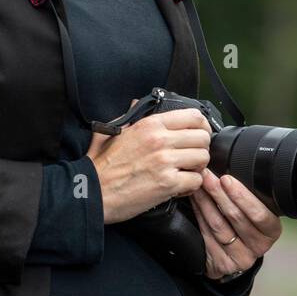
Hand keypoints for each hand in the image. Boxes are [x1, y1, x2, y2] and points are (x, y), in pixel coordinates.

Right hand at [87, 98, 211, 223]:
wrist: (93, 192)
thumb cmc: (101, 166)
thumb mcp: (112, 131)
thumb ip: (128, 116)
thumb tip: (136, 103)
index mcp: (149, 125)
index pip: (193, 116)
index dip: (202, 125)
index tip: (198, 133)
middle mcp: (160, 140)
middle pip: (203, 137)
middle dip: (201, 148)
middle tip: (192, 156)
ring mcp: (165, 162)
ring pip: (203, 158)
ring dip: (198, 167)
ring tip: (186, 171)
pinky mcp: (168, 184)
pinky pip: (196, 181)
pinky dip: (191, 186)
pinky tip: (180, 187)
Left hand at [190, 169, 281, 280]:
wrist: (233, 252)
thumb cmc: (245, 223)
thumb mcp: (254, 209)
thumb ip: (248, 195)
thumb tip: (235, 164)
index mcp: (271, 231)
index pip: (260, 215)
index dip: (242, 196)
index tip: (227, 179)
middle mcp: (258, 246)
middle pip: (236, 217)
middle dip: (218, 193)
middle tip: (206, 175)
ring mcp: (239, 257)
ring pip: (218, 225)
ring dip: (205, 201)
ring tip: (197, 184)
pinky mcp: (221, 263)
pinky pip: (206, 234)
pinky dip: (199, 214)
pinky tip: (194, 201)